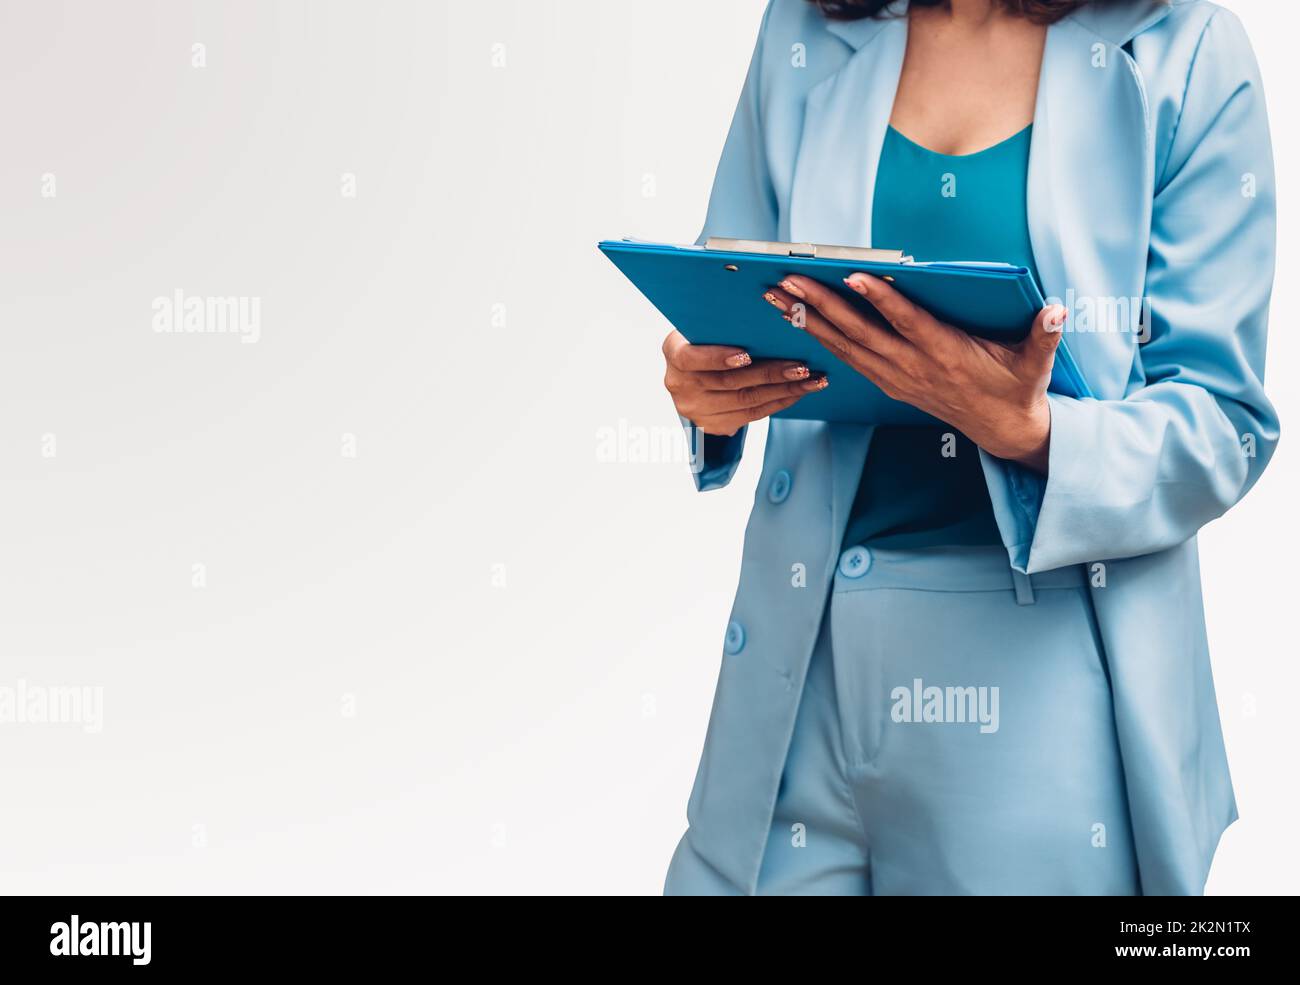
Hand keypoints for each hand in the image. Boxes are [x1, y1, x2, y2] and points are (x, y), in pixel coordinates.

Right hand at [661, 329, 828, 435]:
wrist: (693, 369)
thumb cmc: (706, 338)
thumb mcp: (706, 326)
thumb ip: (724, 324)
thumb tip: (771, 309)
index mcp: (673, 353)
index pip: (691, 358)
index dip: (718, 358)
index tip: (747, 354)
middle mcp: (679, 385)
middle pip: (729, 383)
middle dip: (770, 374)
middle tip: (801, 366)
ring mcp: (695, 410)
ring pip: (745, 402)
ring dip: (783, 391)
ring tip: (811, 380)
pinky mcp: (712, 425)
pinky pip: (751, 416)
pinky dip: (778, 403)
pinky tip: (798, 392)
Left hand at [764, 273, 1065, 472]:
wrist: (1003, 430)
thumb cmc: (1018, 387)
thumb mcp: (1036, 362)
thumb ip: (1045, 335)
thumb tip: (1059, 311)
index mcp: (947, 354)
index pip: (907, 323)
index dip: (881, 299)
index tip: (854, 276)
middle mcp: (914, 366)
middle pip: (860, 332)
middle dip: (820, 306)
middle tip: (787, 280)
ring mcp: (897, 377)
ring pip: (844, 346)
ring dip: (808, 320)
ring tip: (775, 296)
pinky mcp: (889, 382)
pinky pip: (847, 358)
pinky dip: (819, 338)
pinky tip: (795, 320)